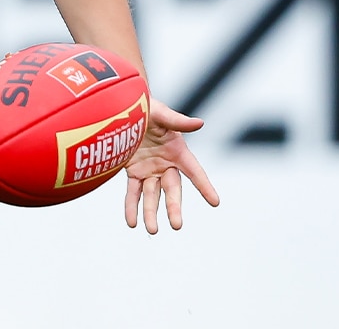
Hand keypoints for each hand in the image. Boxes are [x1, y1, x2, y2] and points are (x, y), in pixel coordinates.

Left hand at [122, 98, 219, 234]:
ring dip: (151, 213)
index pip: (194, 171)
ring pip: (152, 196)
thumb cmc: (147, 107)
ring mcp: (149, 170)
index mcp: (177, 150)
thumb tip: (200, 123)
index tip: (215, 202)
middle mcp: (166, 164)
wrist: (123, 108)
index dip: (205, 186)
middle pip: (172, 190)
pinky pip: (132, 193)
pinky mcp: (133, 172)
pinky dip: (131, 207)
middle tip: (177, 225)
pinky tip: (132, 223)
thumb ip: (178, 122)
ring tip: (151, 230)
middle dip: (174, 207)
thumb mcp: (161, 114)